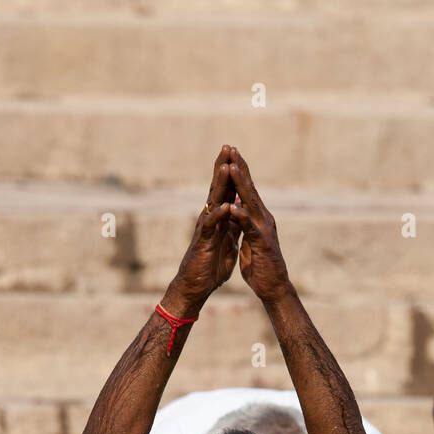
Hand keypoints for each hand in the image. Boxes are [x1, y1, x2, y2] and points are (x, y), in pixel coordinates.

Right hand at [165, 145, 240, 314]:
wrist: (196, 287)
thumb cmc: (209, 268)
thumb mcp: (226, 245)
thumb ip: (231, 230)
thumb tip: (237, 219)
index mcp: (218, 219)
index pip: (226, 191)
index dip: (232, 174)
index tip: (237, 155)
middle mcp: (210, 219)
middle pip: (217, 189)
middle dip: (223, 167)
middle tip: (228, 147)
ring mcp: (206, 229)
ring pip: (213, 202)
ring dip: (220, 185)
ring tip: (226, 167)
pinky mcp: (203, 243)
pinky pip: (211, 226)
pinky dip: (218, 215)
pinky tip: (225, 205)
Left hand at [227, 148, 290, 302]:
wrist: (273, 287)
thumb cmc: (261, 266)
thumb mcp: (249, 240)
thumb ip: (244, 225)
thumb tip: (237, 211)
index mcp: (257, 217)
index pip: (245, 190)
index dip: (237, 171)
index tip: (228, 154)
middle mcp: (262, 218)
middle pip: (249, 189)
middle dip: (239, 167)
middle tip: (231, 148)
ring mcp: (263, 229)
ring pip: (250, 202)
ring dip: (240, 184)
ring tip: (231, 167)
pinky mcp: (261, 243)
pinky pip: (249, 227)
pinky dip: (241, 216)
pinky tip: (233, 206)